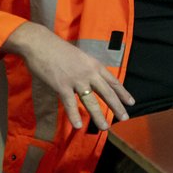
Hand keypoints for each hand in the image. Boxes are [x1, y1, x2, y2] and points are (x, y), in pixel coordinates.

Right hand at [1, 22, 132, 129]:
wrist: (41, 44)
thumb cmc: (59, 50)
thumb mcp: (81, 57)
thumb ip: (88, 69)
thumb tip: (93, 81)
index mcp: (95, 66)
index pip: (113, 82)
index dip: (123, 93)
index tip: (131, 103)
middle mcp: (89, 74)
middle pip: (107, 93)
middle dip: (117, 107)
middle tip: (125, 118)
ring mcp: (76, 81)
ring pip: (91, 102)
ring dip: (98, 116)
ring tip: (105, 127)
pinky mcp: (61, 86)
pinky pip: (70, 104)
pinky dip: (74, 115)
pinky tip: (79, 126)